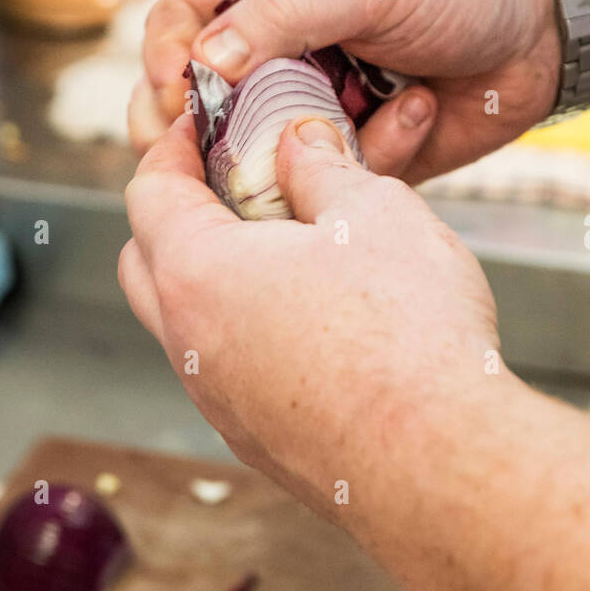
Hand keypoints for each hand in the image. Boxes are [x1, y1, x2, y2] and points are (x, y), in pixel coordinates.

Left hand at [120, 112, 502, 516]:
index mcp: (198, 274)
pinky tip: (319, 318)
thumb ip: (323, 167)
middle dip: (178, 211)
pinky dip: (249, 330)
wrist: (443, 466)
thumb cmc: (407, 333)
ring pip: (186, 322)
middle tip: (235, 180)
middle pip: (146, 261)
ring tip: (288, 246)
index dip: (172, 146)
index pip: (148, 192)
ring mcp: (220, 402)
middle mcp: (190, 344)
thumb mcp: (372, 211)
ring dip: (215, 276)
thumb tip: (299, 144)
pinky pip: (228, 369)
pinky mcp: (258, 443)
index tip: (203, 124)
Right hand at [131, 0, 559, 182]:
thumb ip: (281, 14)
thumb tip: (200, 64)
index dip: (163, 60)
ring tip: (366, 115)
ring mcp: (317, 105)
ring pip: (258, 154)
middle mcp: (282, 49)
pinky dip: (372, 154)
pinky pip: (329, 178)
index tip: (177, 99)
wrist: (548, 31)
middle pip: (198, 101)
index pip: (180, 21)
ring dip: (300, 148)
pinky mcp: (356, 153)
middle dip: (206, 131)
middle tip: (231, 150)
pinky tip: (420, 113)